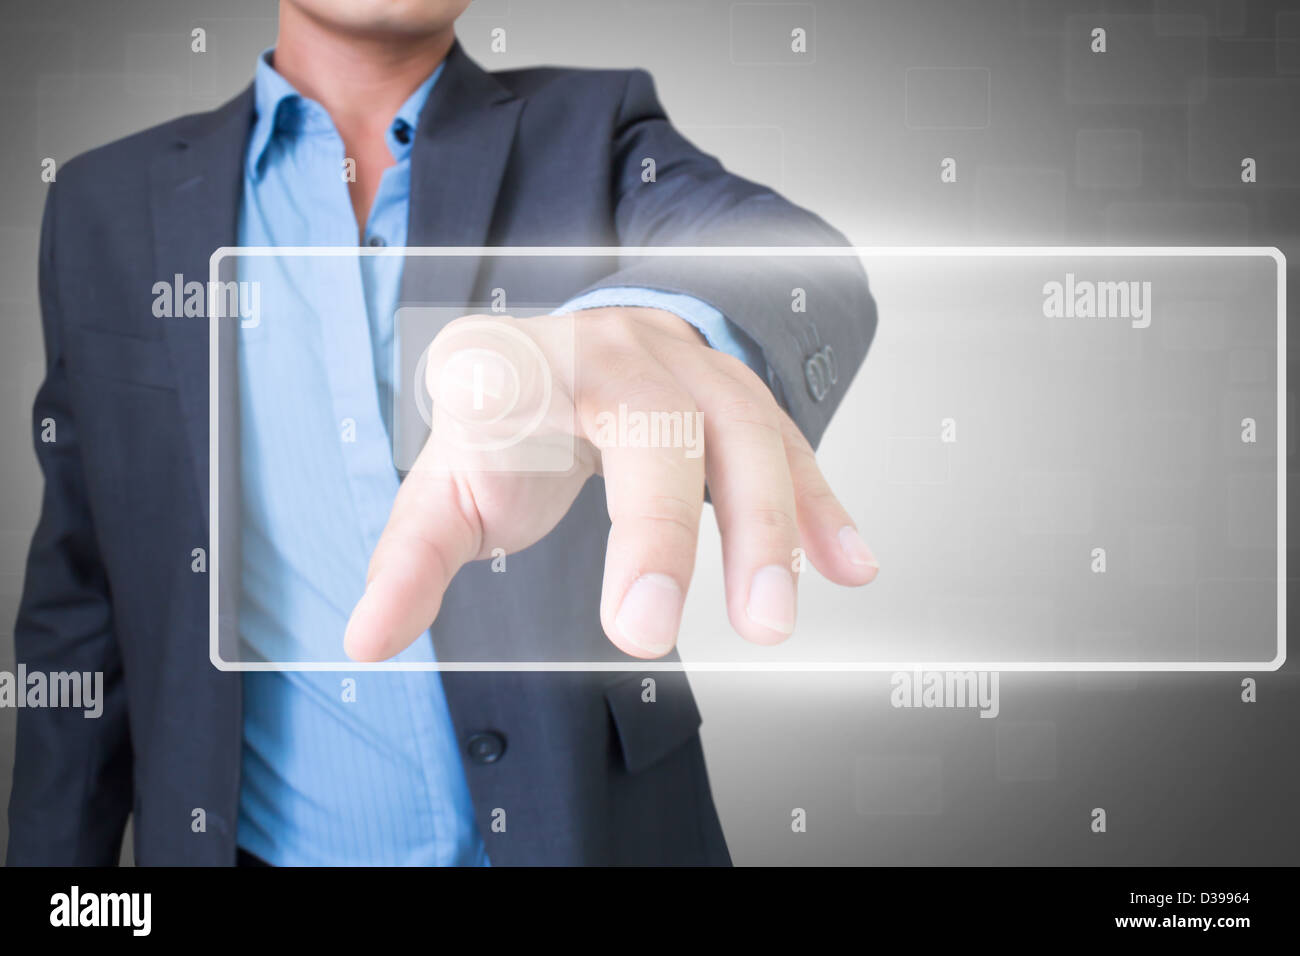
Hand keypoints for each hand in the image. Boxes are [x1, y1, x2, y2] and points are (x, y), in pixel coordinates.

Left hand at [343, 307, 877, 661]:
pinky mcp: (741, 396)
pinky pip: (791, 443)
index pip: (522, 397)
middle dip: (660, 529)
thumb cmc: (510, 426)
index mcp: (524, 367)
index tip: (531, 481)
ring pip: (742, 427)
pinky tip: (849, 564)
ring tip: (770, 617)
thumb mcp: (447, 481)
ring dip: (765, 525)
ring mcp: (689, 367)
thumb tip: (366, 640)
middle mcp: (614, 352)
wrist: (581, 349)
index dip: (512, 414)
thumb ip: (411, 559)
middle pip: (654, 423)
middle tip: (647, 634)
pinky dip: (822, 506)